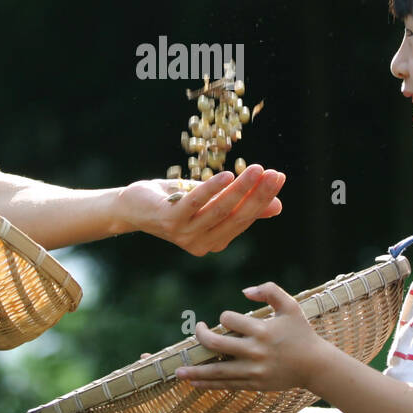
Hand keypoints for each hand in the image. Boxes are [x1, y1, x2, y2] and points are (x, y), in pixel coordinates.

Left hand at [115, 164, 284, 256]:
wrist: (133, 207)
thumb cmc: (175, 202)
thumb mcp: (211, 202)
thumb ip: (240, 205)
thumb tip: (278, 207)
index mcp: (216, 241)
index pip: (246, 219)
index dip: (263, 198)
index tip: (278, 177)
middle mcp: (203, 244)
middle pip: (237, 217)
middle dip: (258, 194)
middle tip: (274, 173)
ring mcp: (186, 235)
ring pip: (220, 210)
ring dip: (240, 189)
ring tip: (256, 169)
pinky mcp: (170, 222)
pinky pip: (195, 203)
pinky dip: (212, 189)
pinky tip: (227, 175)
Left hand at [175, 282, 327, 391]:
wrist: (316, 366)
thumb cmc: (302, 333)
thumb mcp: (290, 306)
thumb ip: (269, 290)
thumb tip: (244, 292)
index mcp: (262, 331)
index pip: (229, 320)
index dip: (224, 318)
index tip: (227, 320)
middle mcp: (255, 352)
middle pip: (216, 345)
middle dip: (200, 338)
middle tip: (196, 332)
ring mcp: (253, 371)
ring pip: (217, 371)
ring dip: (195, 371)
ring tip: (178, 371)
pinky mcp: (254, 384)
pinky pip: (226, 385)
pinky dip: (208, 384)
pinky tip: (194, 383)